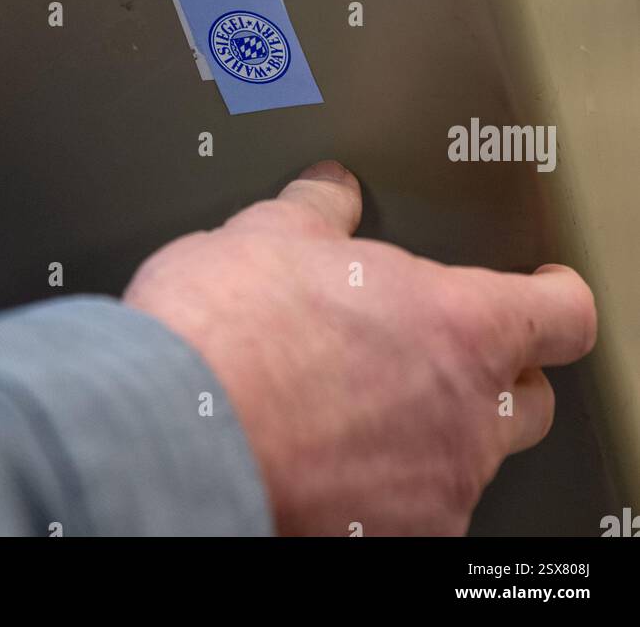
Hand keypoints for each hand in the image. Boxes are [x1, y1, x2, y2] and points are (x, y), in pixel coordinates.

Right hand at [124, 161, 595, 535]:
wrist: (171, 433)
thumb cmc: (224, 333)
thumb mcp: (269, 232)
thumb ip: (319, 210)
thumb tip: (330, 192)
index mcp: (457, 324)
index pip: (563, 313)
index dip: (556, 297)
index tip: (546, 290)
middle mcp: (466, 414)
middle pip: (527, 397)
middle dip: (493, 373)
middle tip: (428, 352)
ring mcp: (434, 489)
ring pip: (463, 459)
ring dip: (427, 431)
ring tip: (349, 407)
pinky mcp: (393, 543)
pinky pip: (413, 511)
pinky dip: (383, 488)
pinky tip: (324, 460)